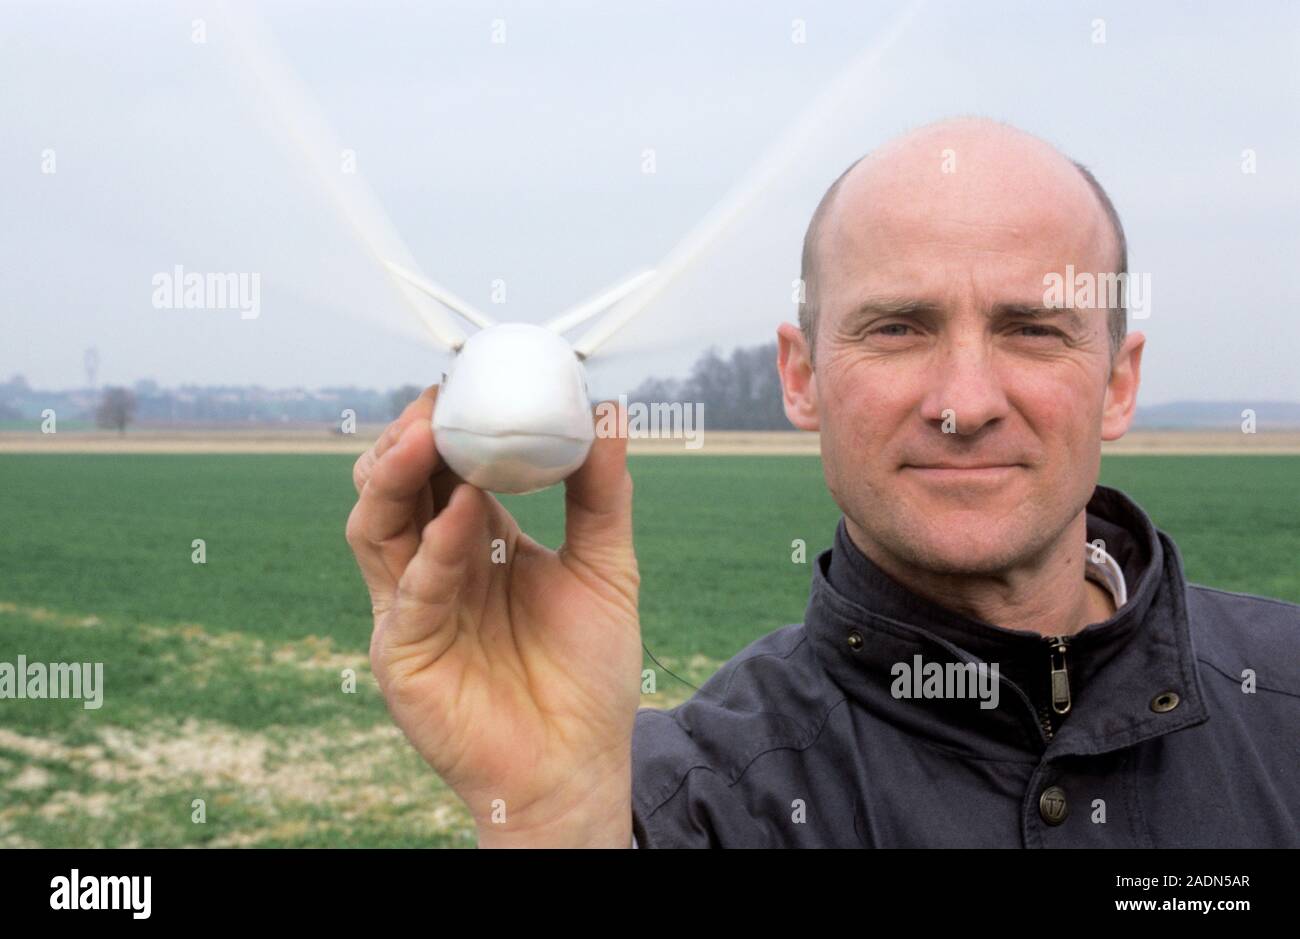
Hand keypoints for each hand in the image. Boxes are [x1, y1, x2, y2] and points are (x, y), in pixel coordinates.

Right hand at [346, 386, 640, 845]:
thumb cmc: (589, 673)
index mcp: (474, 541)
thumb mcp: (605, 567)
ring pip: (375, 525)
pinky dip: (434, 548)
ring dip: (397, 476)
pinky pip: (409, 590)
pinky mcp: (401, 652)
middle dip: (409, 437)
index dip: (447, 424)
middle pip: (395, 486)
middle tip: (440, 399)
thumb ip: (603, 493)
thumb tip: (611, 410)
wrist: (579, 763)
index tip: (473, 381)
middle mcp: (432, 566)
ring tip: (428, 434)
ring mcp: (409, 608)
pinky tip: (465, 512)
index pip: (442, 468)